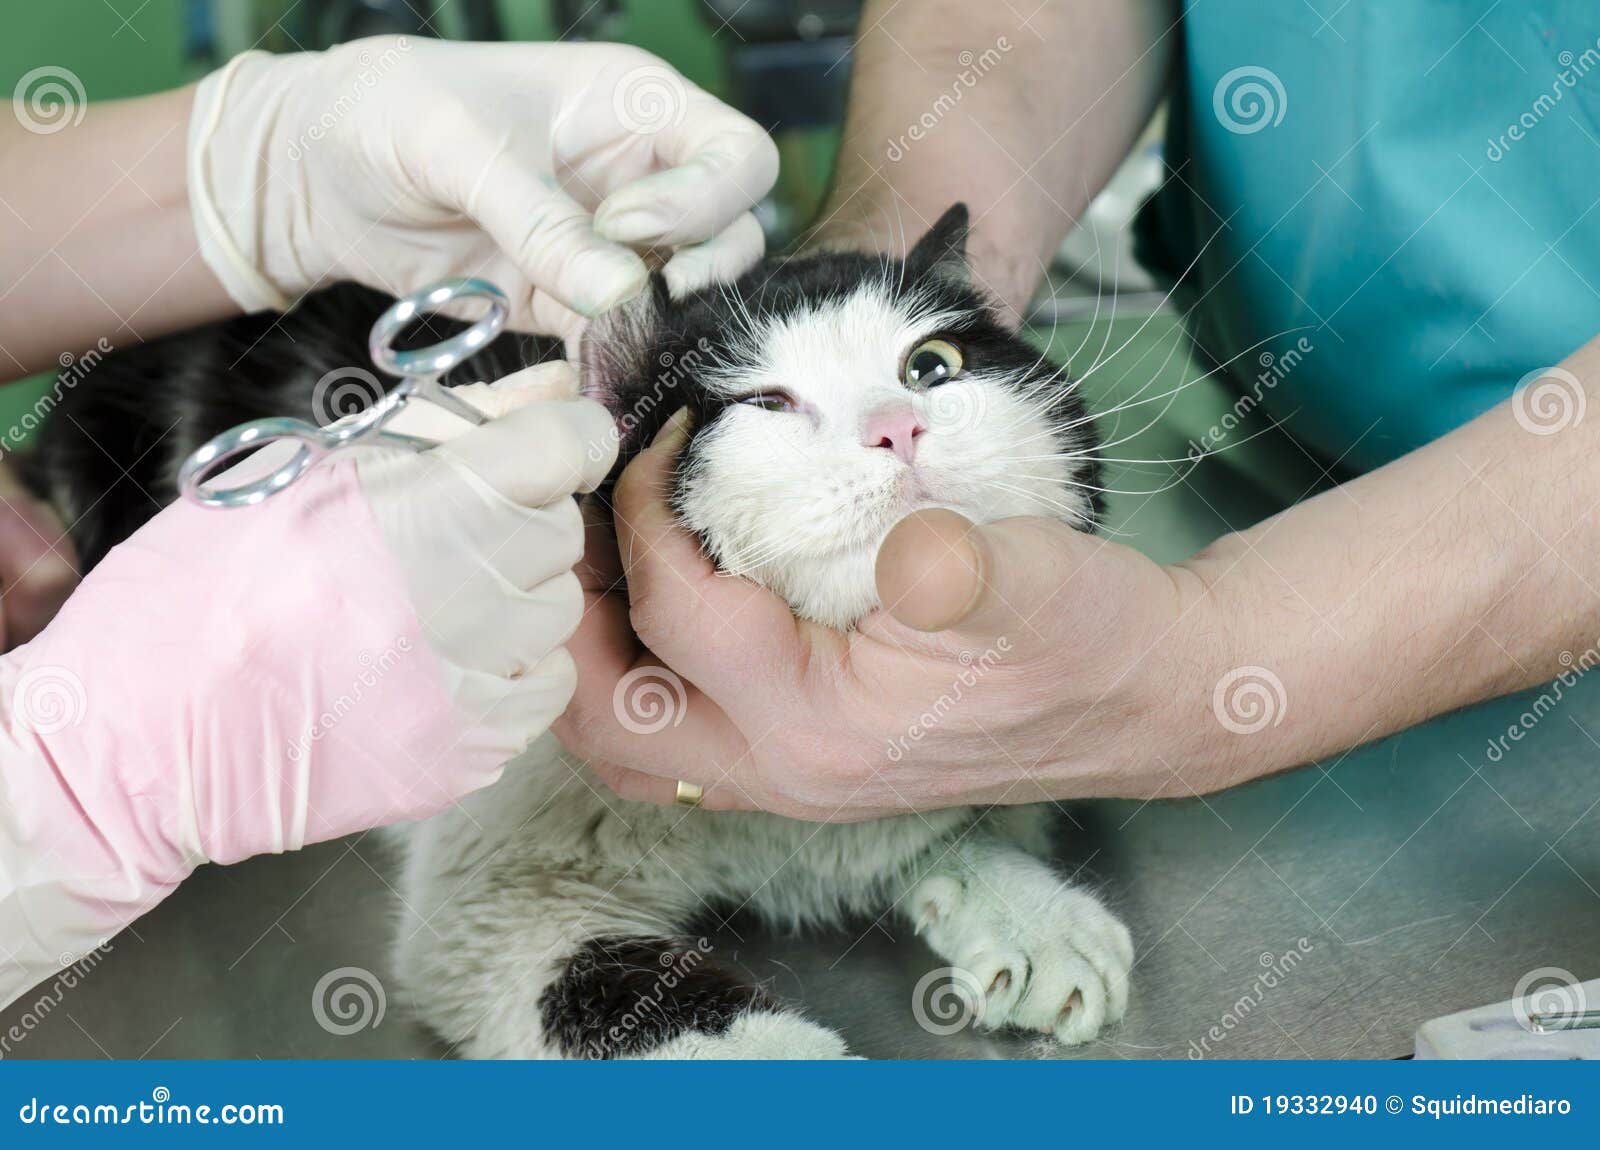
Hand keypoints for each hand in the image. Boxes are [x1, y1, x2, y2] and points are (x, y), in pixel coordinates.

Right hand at [0, 365, 614, 1001]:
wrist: (132, 743)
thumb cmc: (197, 592)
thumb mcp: (297, 474)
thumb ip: (443, 426)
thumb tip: (550, 388)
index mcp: (410, 511)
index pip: (564, 447)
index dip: (561, 437)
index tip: (543, 447)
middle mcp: (455, 601)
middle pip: (560, 528)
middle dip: (517, 518)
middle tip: (442, 534)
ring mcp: (468, 688)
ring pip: (557, 609)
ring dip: (513, 596)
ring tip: (429, 604)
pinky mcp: (469, 756)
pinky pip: (546, 687)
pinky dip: (512, 668)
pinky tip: (441, 662)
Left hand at [189, 37, 778, 336]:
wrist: (313, 172)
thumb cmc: (383, 114)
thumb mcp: (455, 147)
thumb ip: (538, 217)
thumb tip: (619, 292)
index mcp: (633, 106)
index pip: (735, 156)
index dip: (704, 200)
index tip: (624, 224)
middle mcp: (638, 177)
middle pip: (730, 234)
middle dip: (698, 273)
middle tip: (630, 295)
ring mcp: (609, 244)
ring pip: (684, 297)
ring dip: (657, 326)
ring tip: (601, 339)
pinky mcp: (567, 301)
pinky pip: (618, 339)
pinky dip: (612, 361)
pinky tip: (587, 373)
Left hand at [556, 417, 1227, 820]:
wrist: (1144, 693)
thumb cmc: (1089, 636)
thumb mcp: (1031, 580)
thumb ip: (958, 568)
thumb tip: (901, 543)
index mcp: (820, 728)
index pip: (673, 616)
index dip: (640, 514)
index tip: (655, 432)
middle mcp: (785, 771)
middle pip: (606, 717)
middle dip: (565, 611)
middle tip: (568, 511)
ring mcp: (788, 776)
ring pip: (630, 743)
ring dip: (589, 652)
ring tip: (592, 554)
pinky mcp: (801, 756)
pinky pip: (675, 735)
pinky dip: (639, 669)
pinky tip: (656, 596)